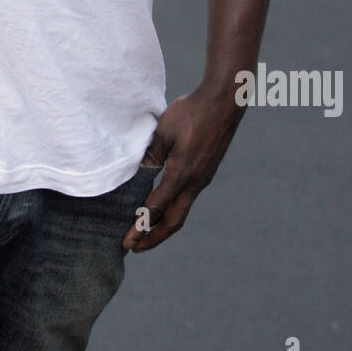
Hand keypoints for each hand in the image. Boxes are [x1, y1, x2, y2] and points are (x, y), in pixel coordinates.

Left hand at [121, 87, 243, 252]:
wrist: (224, 102)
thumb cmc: (192, 113)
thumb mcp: (163, 133)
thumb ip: (150, 156)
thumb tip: (138, 176)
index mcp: (182, 175)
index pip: (157, 209)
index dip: (140, 227)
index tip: (127, 242)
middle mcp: (195, 182)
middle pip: (174, 221)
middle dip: (154, 238)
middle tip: (135, 248)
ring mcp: (203, 178)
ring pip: (182, 210)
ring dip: (164, 225)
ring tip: (147, 231)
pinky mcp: (206, 171)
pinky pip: (188, 198)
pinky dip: (173, 209)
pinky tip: (163, 206)